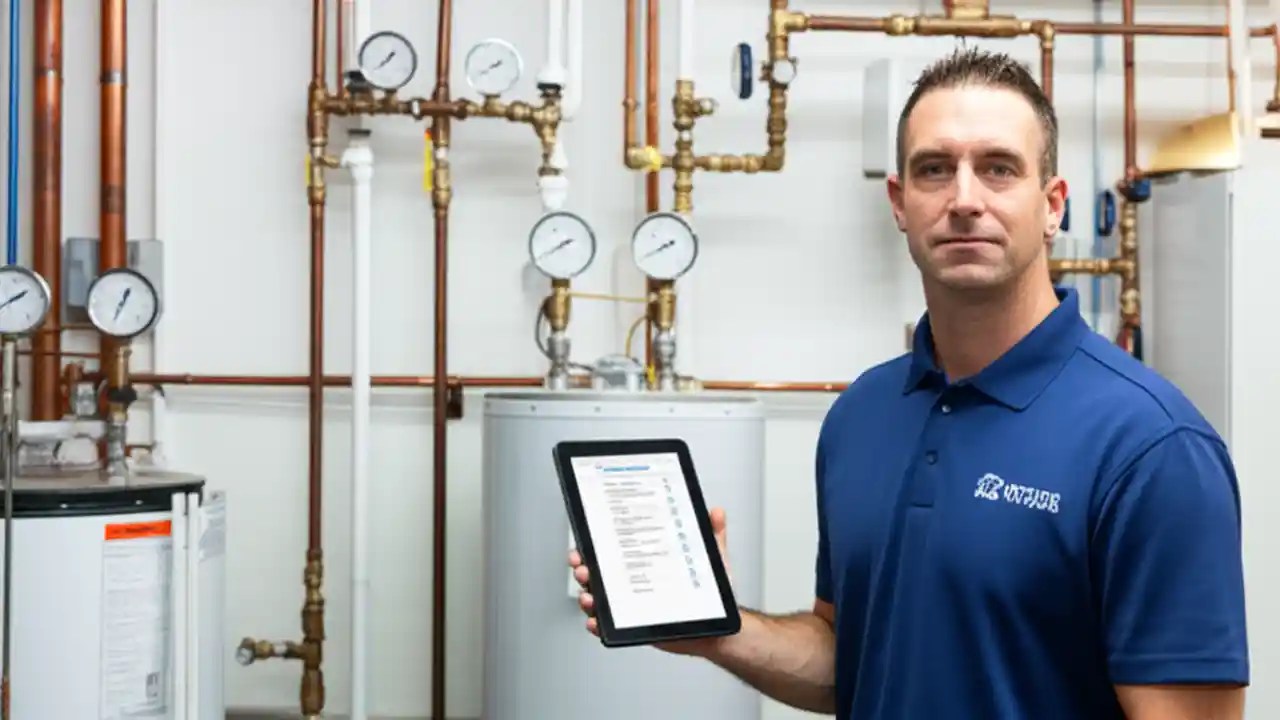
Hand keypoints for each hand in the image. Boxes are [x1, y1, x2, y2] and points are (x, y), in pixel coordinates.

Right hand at [568, 506, 733, 657]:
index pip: (614, 549)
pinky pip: (609, 626)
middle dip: (583, 568)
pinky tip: (596, 621)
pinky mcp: (634, 625)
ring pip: (599, 598)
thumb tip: (716, 512)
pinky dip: (598, 624)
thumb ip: (712, 535)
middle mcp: (634, 582)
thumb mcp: (710, 560)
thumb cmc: (709, 595)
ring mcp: (631, 604)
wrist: (717, 629)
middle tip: (582, 567)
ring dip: (587, 596)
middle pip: (598, 573)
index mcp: (645, 561)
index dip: (594, 545)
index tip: (584, 542)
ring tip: (589, 596)